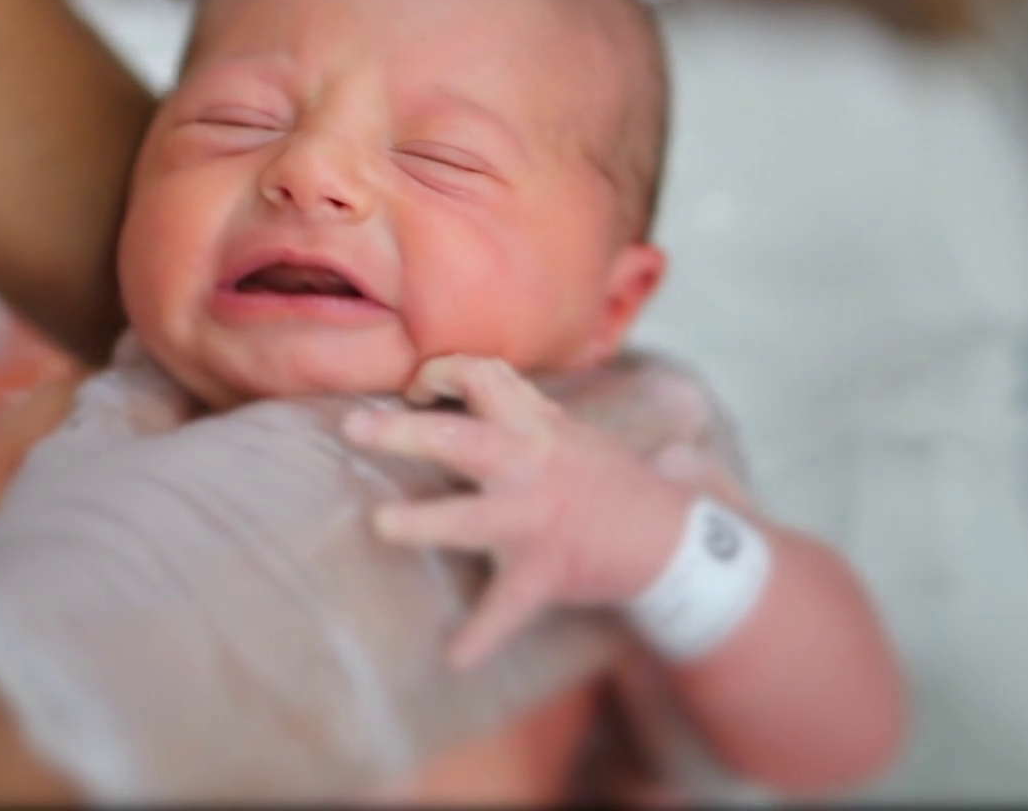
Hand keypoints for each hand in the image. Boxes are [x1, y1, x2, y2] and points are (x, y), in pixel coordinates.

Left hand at [342, 355, 690, 670]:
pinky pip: (509, 607)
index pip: (484, 375)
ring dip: (425, 521)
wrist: (672, 539)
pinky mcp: (545, 571)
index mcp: (537, 427)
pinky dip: (481, 635)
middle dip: (404, 430)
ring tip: (379, 525)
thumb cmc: (606, 481)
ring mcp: (536, 519)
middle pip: (462, 438)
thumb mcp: (567, 432)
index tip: (415, 387)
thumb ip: (517, 409)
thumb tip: (466, 381)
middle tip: (355, 427)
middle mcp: (533, 465)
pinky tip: (455, 656)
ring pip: (473, 517)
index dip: (441, 372)